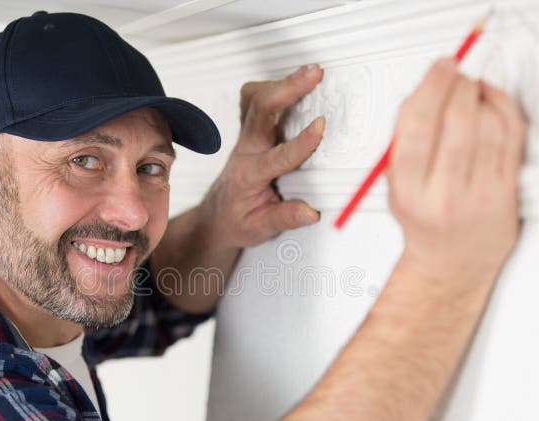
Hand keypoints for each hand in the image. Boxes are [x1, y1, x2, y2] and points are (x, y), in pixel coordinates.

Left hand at [199, 65, 325, 249]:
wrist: (217, 217)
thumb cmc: (238, 221)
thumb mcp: (261, 228)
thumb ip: (286, 218)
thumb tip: (311, 212)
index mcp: (249, 175)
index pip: (277, 155)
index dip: (301, 141)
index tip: (320, 126)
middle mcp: (246, 151)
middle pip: (260, 109)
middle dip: (287, 88)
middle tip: (314, 75)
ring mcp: (246, 138)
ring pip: (254, 98)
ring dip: (279, 83)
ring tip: (307, 74)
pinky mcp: (249, 132)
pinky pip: (254, 100)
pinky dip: (272, 87)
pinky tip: (291, 85)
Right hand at [388, 58, 525, 286]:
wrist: (451, 263)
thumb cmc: (424, 220)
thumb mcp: (397, 187)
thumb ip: (404, 143)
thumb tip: (425, 91)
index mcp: (409, 192)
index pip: (417, 131)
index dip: (431, 90)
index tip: (439, 67)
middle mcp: (444, 196)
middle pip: (456, 124)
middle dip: (458, 86)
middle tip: (455, 72)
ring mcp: (479, 196)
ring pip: (487, 127)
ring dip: (480, 96)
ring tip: (470, 89)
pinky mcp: (507, 194)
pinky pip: (512, 139)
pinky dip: (504, 109)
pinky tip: (492, 102)